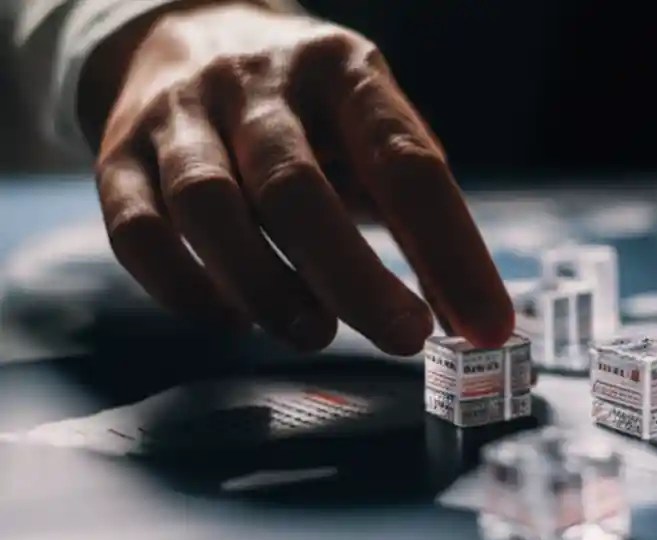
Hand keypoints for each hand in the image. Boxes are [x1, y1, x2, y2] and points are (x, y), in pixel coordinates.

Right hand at [84, 1, 512, 353]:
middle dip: (357, 279)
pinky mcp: (118, 156)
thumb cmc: (310, 109)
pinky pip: (138, 233)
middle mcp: (256, 85)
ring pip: (211, 208)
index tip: (487, 325)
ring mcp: (179, 116)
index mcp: (342, 73)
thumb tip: (468, 320)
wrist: (187, 33)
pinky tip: (234, 317)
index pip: (405, 163)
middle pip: (298, 189)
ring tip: (317, 333)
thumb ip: (418, 214)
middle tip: (405, 338)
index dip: (452, 251)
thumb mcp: (373, 128)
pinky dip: (187, 290)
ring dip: (268, 289)